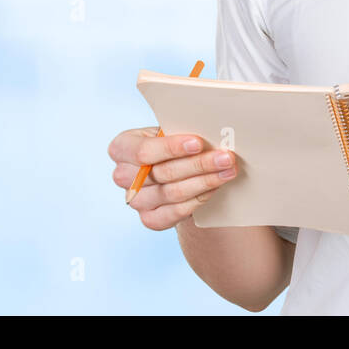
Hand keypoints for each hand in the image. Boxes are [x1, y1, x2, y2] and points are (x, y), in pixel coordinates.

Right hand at [109, 127, 238, 230]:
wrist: (171, 169)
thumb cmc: (170, 143)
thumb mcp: (168, 130)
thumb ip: (179, 129)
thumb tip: (209, 129)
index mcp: (121, 147)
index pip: (143, 151)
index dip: (171, 148)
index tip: (198, 143)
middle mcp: (122, 176)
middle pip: (163, 173)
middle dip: (198, 164)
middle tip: (226, 158)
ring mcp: (135, 201)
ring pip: (173, 193)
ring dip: (205, 182)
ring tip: (228, 171)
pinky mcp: (149, 219)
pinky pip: (175, 213)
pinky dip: (198, 200)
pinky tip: (215, 188)